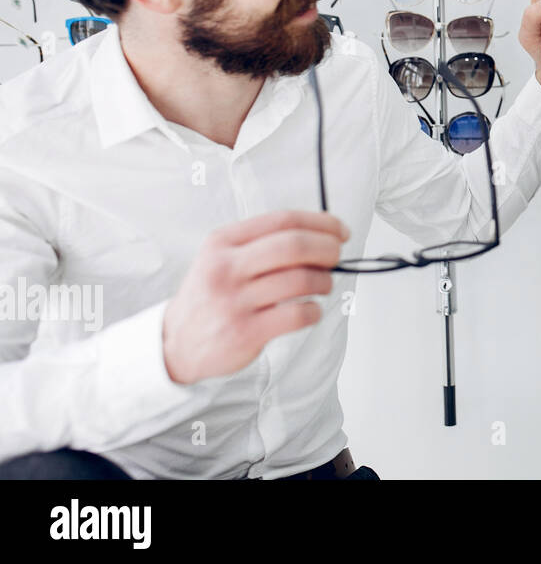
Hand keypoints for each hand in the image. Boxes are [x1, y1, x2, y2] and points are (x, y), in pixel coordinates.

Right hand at [162, 210, 348, 384]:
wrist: (176, 343)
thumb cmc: (211, 295)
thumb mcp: (222, 257)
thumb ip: (264, 243)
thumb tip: (323, 235)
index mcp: (223, 242)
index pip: (283, 220)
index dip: (321, 222)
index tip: (340, 230)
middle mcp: (225, 268)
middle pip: (294, 246)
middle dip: (328, 248)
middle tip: (337, 256)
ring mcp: (234, 300)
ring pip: (301, 280)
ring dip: (324, 281)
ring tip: (322, 286)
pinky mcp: (245, 331)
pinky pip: (298, 314)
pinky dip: (314, 311)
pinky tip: (310, 311)